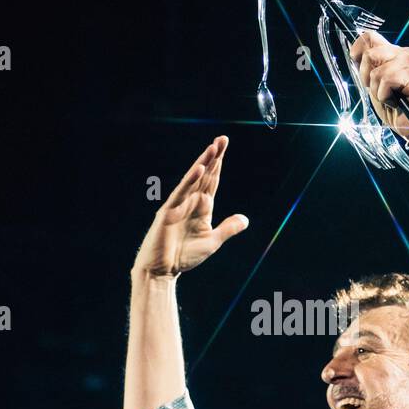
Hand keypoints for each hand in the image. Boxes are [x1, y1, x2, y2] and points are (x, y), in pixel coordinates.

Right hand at [131, 136, 247, 277]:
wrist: (162, 270)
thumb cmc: (184, 256)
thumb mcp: (213, 241)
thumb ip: (228, 228)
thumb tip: (245, 219)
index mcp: (202, 206)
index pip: (212, 180)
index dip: (219, 163)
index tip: (225, 145)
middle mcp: (190, 201)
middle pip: (204, 175)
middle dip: (213, 157)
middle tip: (222, 139)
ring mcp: (179, 204)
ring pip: (193, 180)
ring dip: (203, 163)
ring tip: (213, 148)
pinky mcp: (168, 211)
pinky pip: (180, 193)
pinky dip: (189, 180)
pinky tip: (199, 168)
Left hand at [348, 31, 408, 138]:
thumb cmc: (394, 105)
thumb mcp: (375, 82)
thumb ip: (368, 66)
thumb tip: (353, 51)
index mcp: (396, 52)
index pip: (370, 37)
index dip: (357, 52)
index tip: (358, 67)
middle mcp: (406, 54)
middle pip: (370, 54)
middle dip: (366, 77)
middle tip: (378, 91)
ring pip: (377, 72)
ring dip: (377, 91)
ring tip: (389, 98)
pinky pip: (387, 81)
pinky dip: (385, 97)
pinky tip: (396, 102)